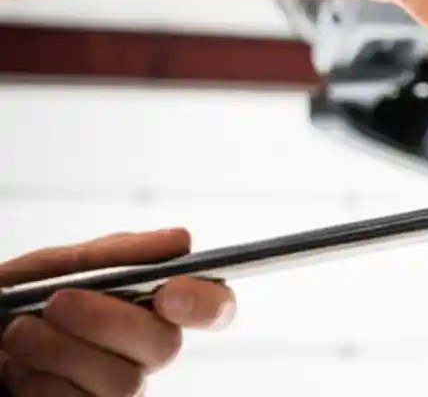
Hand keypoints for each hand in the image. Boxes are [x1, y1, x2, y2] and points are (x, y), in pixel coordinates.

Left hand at [0, 229, 235, 396]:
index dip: (207, 303)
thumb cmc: (9, 303)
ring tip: (17, 332)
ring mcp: (112, 389)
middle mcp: (141, 350)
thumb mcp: (55, 268)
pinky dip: (40, 385)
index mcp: (150, 305)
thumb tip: (181, 240)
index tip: (171, 294)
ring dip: (62, 353)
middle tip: (57, 303)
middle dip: (108, 322)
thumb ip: (117, 256)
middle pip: (164, 346)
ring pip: (123, 383)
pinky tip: (16, 369)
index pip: (212, 307)